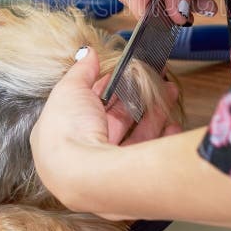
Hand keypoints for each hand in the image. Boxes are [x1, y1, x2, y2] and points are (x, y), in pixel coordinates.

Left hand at [30, 47, 180, 209]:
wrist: (84, 175)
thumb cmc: (68, 132)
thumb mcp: (70, 89)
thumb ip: (81, 70)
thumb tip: (88, 53)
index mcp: (59, 133)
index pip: (85, 105)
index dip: (105, 87)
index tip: (123, 73)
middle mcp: (80, 152)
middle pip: (112, 120)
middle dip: (135, 98)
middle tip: (152, 80)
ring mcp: (104, 167)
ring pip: (133, 135)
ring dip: (153, 113)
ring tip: (169, 92)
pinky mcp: (126, 177)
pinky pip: (146, 154)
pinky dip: (161, 138)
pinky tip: (171, 124)